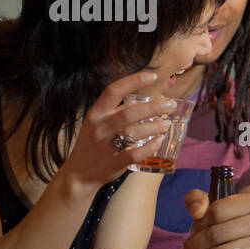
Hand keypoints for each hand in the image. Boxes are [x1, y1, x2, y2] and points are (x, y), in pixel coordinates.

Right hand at [60, 71, 175, 189]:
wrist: (79, 173)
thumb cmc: (94, 143)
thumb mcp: (98, 122)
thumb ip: (117, 111)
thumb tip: (142, 100)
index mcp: (96, 113)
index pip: (113, 90)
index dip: (134, 81)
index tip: (153, 75)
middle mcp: (100, 126)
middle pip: (129, 112)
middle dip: (153, 107)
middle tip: (170, 105)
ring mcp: (106, 145)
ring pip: (134, 132)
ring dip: (155, 126)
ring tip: (166, 124)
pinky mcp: (114, 162)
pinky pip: (135, 153)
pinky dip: (150, 147)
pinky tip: (159, 141)